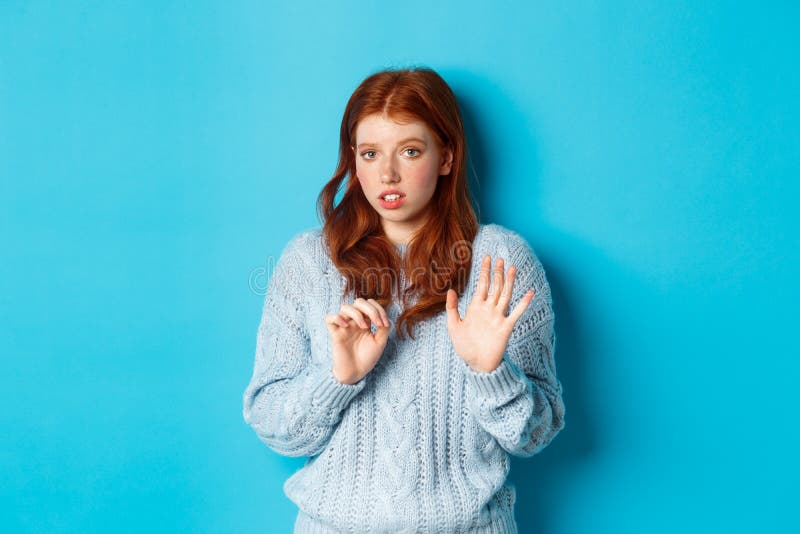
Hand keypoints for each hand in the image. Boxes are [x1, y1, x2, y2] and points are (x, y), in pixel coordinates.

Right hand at [324, 297, 390, 383]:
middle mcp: (354, 322)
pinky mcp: (335, 334)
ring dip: (357, 313)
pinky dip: (337, 318)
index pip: (370, 305)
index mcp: (365, 322)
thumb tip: (384, 316)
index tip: (384, 324)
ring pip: (345, 307)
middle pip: (358, 302)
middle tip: (377, 323)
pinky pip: (329, 318)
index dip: (379, 309)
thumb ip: (384, 328)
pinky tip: (346, 326)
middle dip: (370, 309)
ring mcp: (344, 327)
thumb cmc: (367, 358)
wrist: (356, 373)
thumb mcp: (380, 342)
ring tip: (364, 327)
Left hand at [445, 255, 534, 372]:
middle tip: (501, 259)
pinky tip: (529, 292)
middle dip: (497, 273)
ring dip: (509, 282)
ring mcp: (498, 317)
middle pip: (495, 287)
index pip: (482, 285)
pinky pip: (516, 313)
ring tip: (513, 268)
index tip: (487, 258)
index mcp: (476, 307)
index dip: (485, 271)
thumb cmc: (464, 346)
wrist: (477, 364)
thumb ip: (452, 308)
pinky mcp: (506, 327)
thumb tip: (450, 290)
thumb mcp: (453, 326)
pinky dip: (523, 303)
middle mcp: (489, 309)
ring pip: (505, 295)